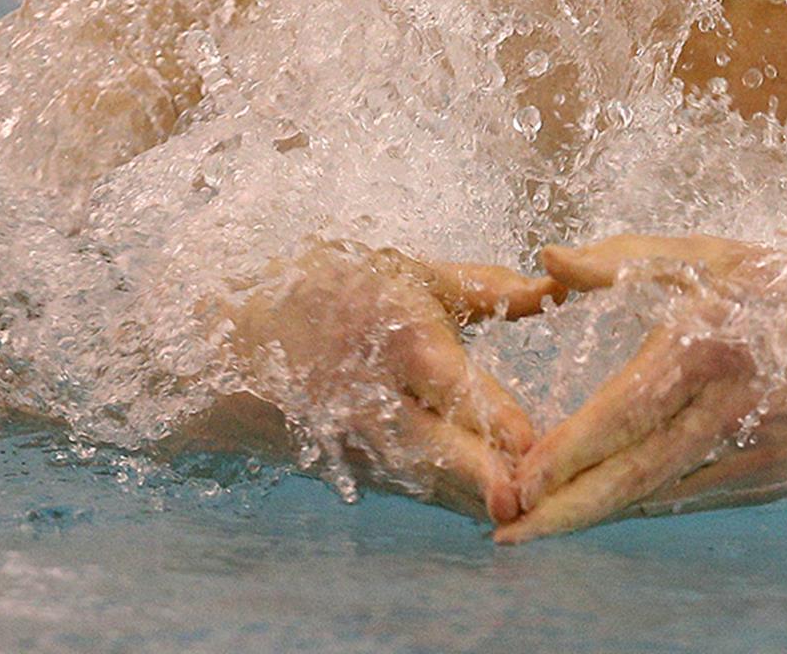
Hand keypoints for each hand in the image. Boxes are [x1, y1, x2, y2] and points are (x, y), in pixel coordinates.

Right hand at [211, 241, 560, 517]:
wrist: (230, 344)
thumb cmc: (329, 293)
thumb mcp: (405, 273)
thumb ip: (486, 289)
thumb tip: (556, 290)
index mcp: (400, 340)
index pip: (456, 390)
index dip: (497, 422)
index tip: (534, 445)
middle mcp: (377, 400)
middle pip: (438, 454)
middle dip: (484, 483)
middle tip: (526, 502)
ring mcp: (359, 443)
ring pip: (427, 484)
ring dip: (471, 499)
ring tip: (521, 513)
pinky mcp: (352, 471)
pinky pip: (411, 489)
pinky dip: (448, 499)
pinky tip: (488, 506)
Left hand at [491, 233, 786, 541]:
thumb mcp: (731, 256)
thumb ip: (635, 259)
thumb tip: (550, 260)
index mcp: (713, 350)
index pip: (621, 413)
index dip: (565, 449)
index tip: (515, 472)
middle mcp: (728, 414)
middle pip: (631, 475)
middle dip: (564, 510)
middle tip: (507, 533)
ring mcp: (752, 457)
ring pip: (659, 496)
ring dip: (595, 518)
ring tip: (539, 533)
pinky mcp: (770, 482)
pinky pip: (694, 499)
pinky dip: (649, 509)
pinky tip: (612, 514)